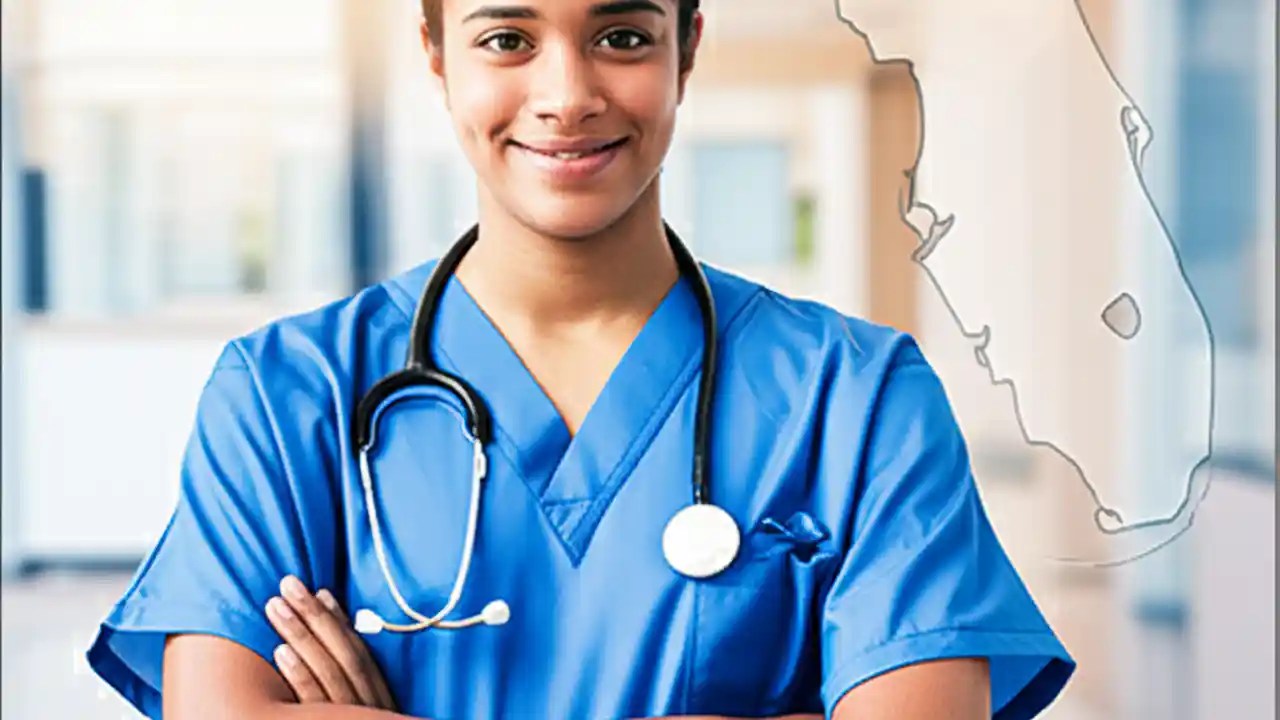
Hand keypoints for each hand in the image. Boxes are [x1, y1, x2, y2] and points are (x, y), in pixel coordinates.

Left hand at [266, 575, 396, 710]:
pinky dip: (299, 675)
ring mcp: (351, 717)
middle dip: (316, 616)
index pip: (361, 652)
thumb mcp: (368, 712)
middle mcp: (371, 705)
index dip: (341, 621)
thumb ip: (358, 688)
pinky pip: (314, 702)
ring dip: (301, 635)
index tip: (321, 592)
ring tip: (275, 606)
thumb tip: (340, 641)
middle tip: (289, 584)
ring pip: (328, 671)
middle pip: (345, 654)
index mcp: (382, 699)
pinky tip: (279, 650)